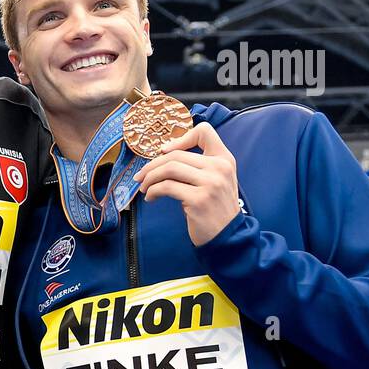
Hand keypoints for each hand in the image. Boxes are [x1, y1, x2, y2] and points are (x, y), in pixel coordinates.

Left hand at [132, 123, 240, 246]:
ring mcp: (210, 183)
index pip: (205, 132)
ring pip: (169, 168)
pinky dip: (152, 191)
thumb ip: (199, 166)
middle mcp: (219, 168)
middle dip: (152, 165)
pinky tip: (151, 198)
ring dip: (150, 178)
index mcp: (224, 159)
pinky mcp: (198, 199)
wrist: (227, 236)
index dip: (181, 138)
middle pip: (176, 154)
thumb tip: (163, 155)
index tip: (164, 151)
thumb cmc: (214, 208)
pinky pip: (166, 187)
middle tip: (141, 176)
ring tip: (144, 188)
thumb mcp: (216, 181)